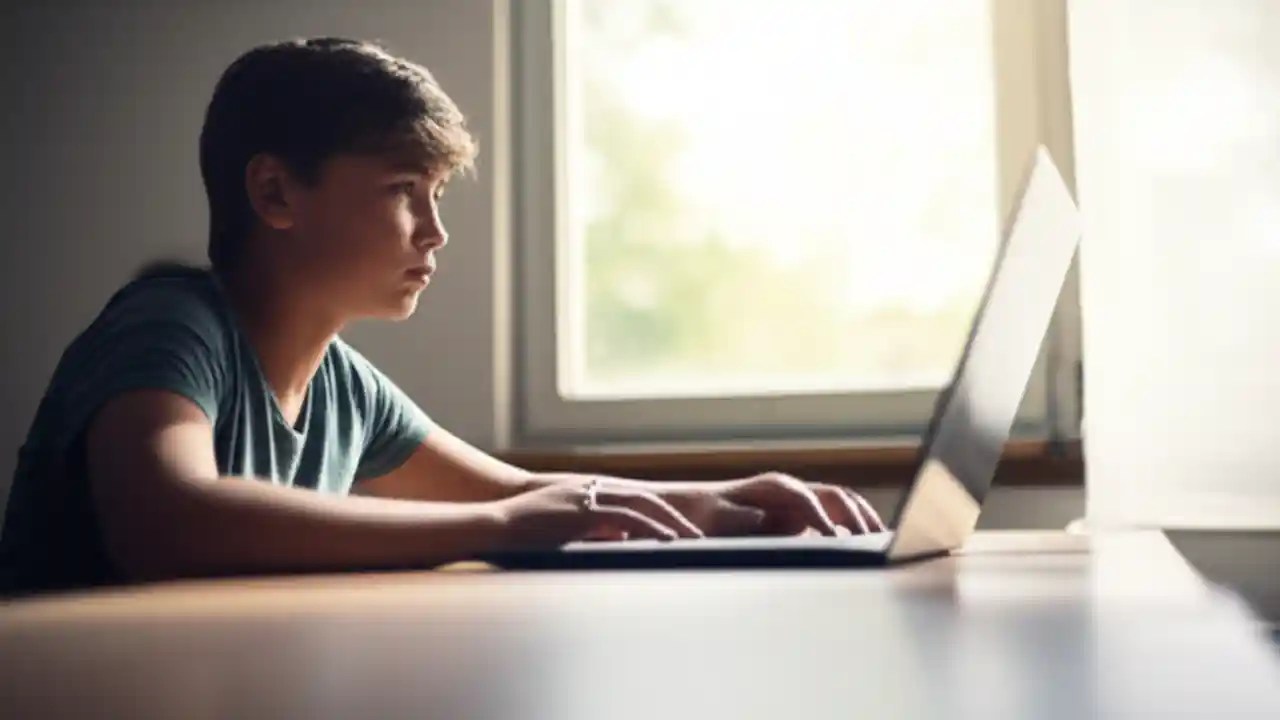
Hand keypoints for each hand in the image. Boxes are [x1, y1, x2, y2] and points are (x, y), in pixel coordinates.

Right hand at [494, 479, 704, 547]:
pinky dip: (650, 528)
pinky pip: (626, 519)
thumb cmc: (522, 532)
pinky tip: (666, 540)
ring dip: (669, 522)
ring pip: (641, 505)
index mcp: (586, 490)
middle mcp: (590, 488)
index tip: (679, 527)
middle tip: (695, 533)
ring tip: (690, 538)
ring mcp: (587, 497)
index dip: (659, 511)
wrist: (494, 524)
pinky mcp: (583, 511)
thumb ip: (593, 529)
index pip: (633, 497)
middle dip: (673, 515)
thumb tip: (620, 538)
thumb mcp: (564, 528)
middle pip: (644, 497)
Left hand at [695, 472, 885, 536]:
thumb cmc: (706, 515)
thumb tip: (789, 524)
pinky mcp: (805, 514)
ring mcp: (801, 500)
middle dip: (859, 519)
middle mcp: (793, 490)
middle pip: (838, 498)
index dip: (825, 519)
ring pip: (845, 505)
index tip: (840, 540)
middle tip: (877, 545)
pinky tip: (871, 546)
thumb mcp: (720, 519)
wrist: (698, 508)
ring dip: (866, 522)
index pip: (810, 500)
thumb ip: (751, 521)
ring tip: (887, 544)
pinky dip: (858, 527)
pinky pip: (839, 516)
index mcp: (775, 488)